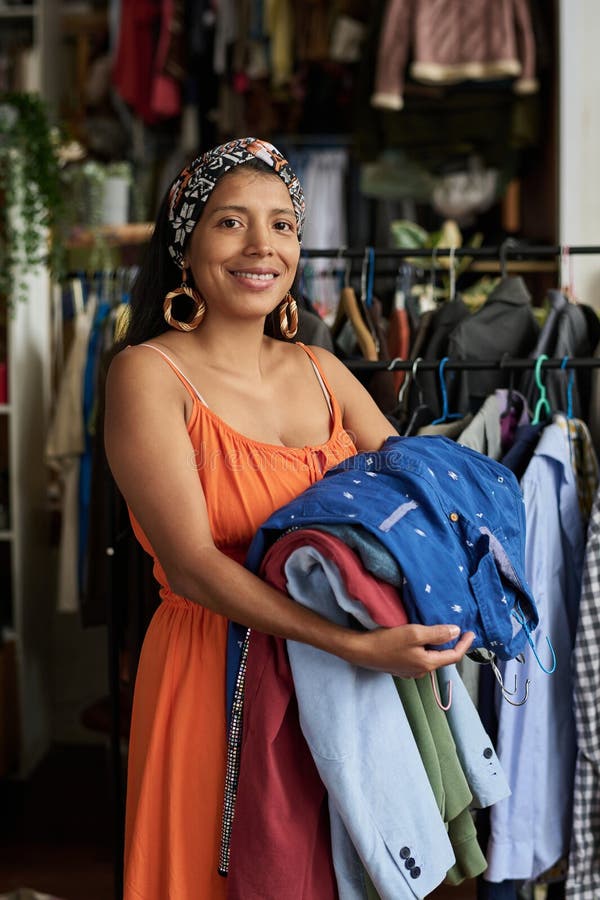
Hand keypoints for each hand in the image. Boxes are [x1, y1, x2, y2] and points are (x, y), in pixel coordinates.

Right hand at [349, 624, 474, 678]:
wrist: (361, 651)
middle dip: (451, 645)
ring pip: (430, 658)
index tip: (472, 633)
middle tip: (457, 631)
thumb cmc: (388, 641)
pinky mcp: (400, 668)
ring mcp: (410, 671)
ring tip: (438, 632)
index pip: (453, 656)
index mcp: (428, 664)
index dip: (465, 645)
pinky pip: (419, 658)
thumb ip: (437, 633)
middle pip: (442, 658)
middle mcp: (421, 671)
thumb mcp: (414, 633)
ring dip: (436, 646)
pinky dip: (424, 649)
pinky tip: (419, 640)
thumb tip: (456, 632)